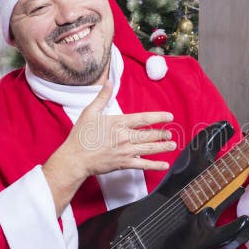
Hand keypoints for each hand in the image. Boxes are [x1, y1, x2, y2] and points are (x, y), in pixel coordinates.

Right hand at [42, 82, 175, 215]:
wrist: (75, 158)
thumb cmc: (81, 136)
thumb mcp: (89, 112)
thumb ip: (102, 97)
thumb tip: (109, 82)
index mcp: (119, 123)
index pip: (144, 119)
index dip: (159, 117)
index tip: (169, 116)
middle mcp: (125, 136)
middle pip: (149, 134)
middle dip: (162, 134)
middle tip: (170, 134)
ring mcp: (125, 151)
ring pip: (149, 148)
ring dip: (162, 147)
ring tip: (172, 145)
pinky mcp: (123, 163)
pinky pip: (143, 165)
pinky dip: (155, 165)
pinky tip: (165, 165)